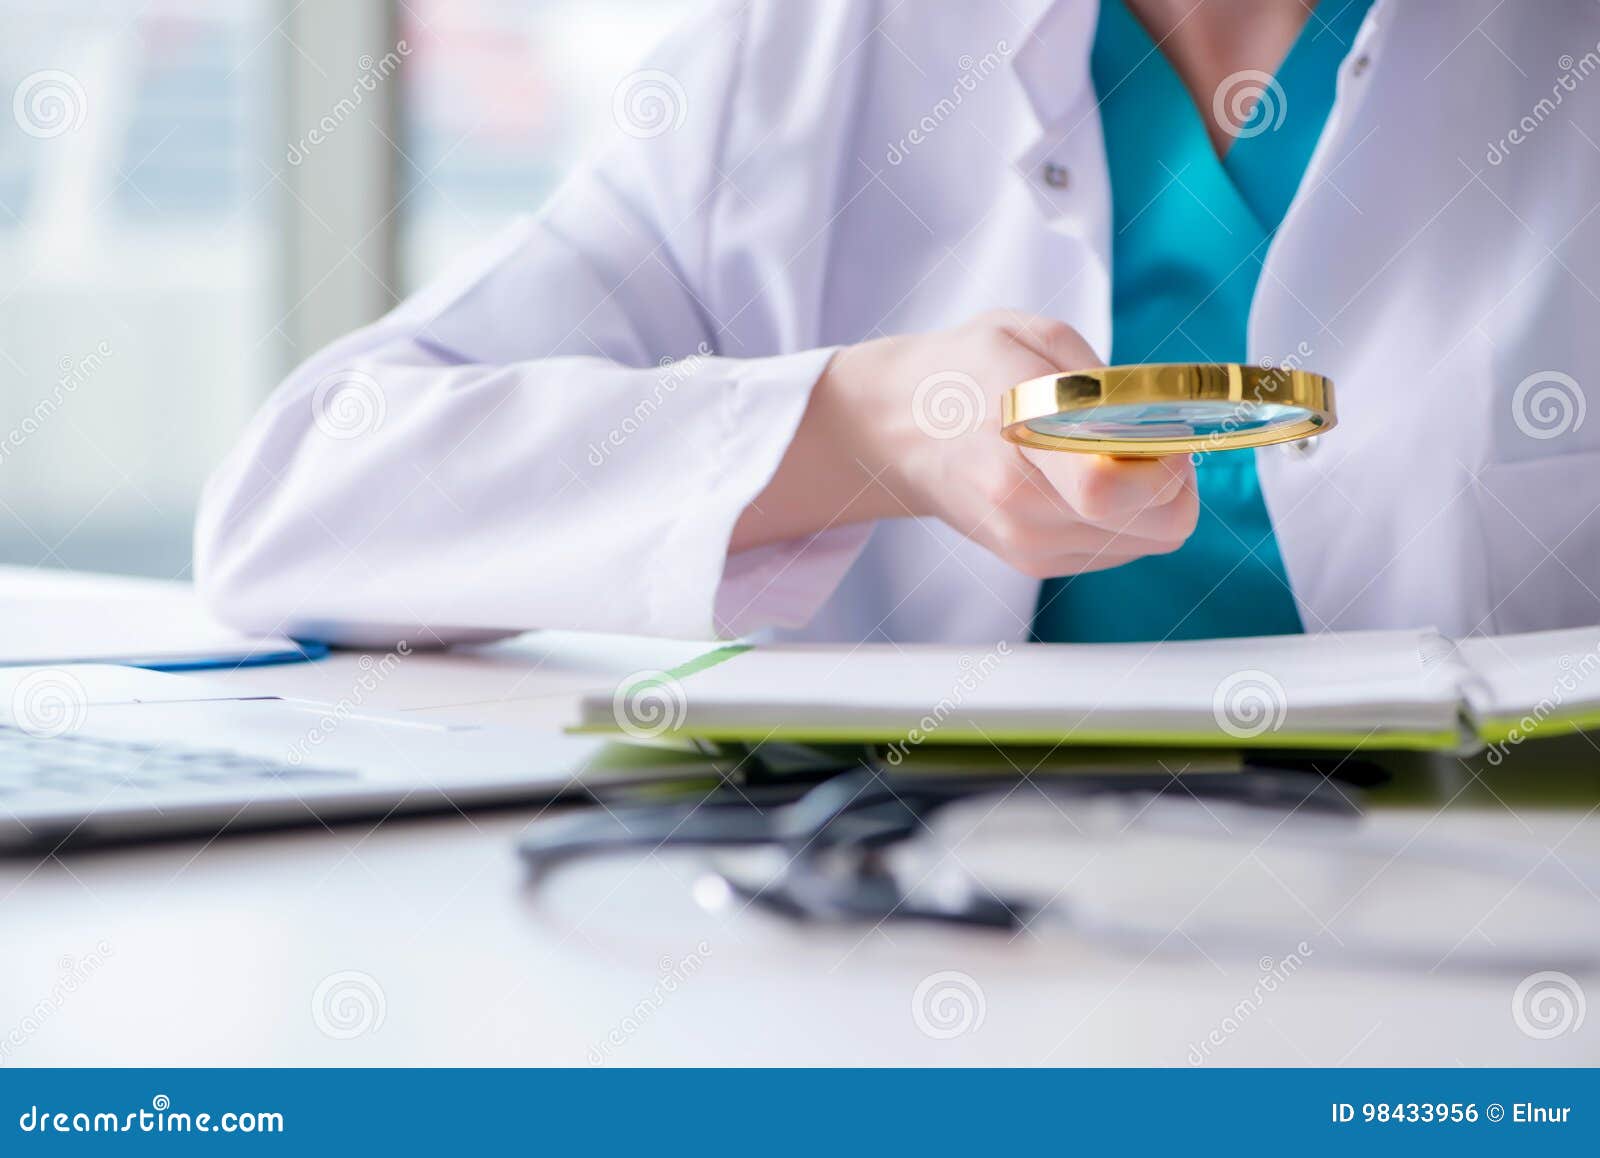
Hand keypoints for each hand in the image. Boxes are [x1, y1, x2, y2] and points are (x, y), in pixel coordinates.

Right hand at [733, 310, 1197, 578]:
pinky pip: (1122, 548)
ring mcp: (1030, 546)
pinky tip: (1086, 477)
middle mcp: (1024, 513)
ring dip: (1150, 497)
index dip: (1167, 462)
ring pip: (1150, 540)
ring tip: (1102, 452)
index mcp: (1017, 448)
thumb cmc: (962, 374)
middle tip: (1147, 438)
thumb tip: (1166, 421)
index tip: (1161, 428)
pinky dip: (1125, 514)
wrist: (892, 431)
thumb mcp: (1029, 338)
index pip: (1115, 490)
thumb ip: (1103, 381)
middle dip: (1175, 481)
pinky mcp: (1036, 562)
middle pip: (1160, 527)